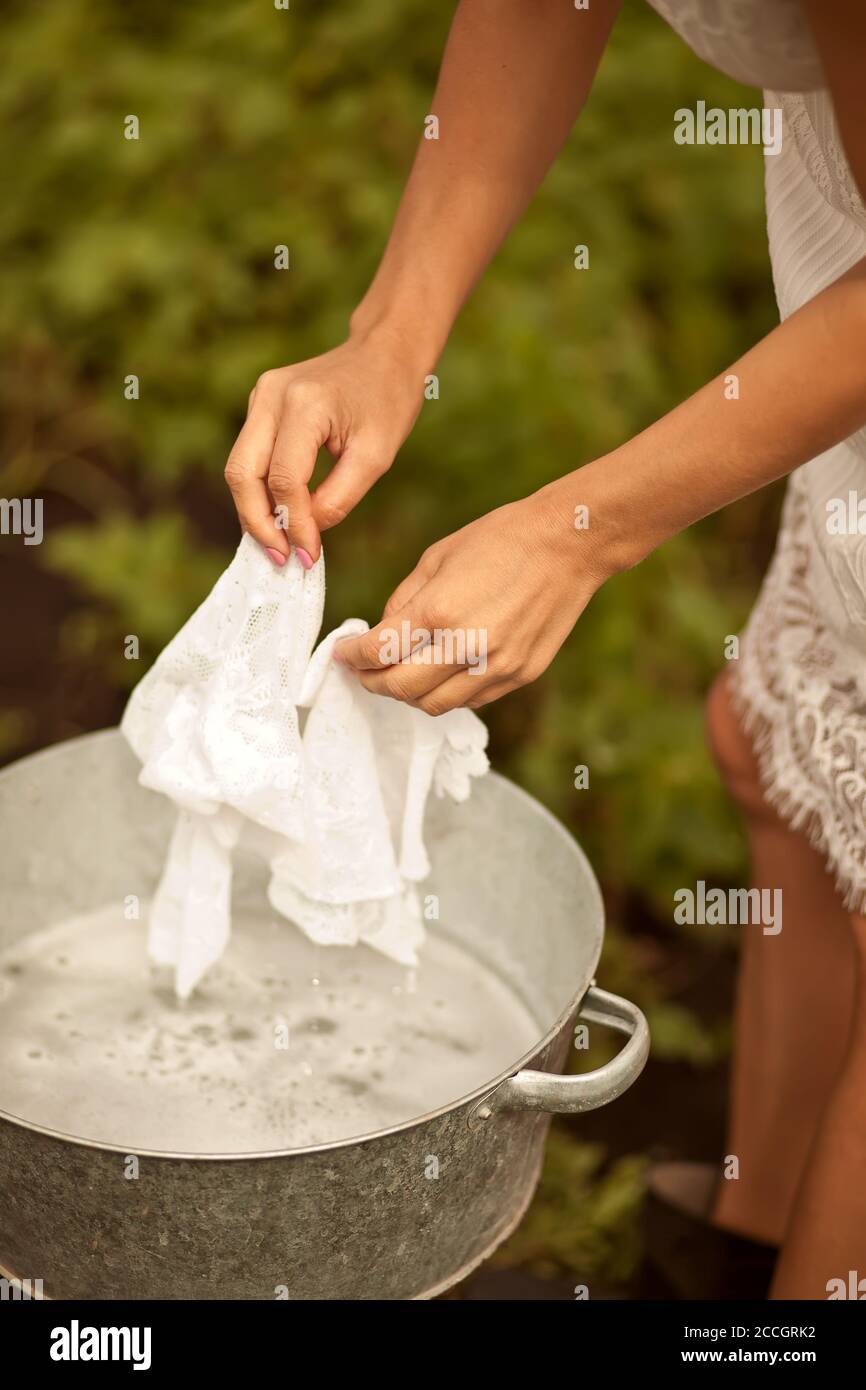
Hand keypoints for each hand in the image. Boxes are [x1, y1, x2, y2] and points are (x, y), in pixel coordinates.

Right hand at [224, 326, 425, 565]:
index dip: (294, 524)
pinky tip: (279, 517)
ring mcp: (260, 396)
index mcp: (305, 405)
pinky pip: (250, 456)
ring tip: (279, 545)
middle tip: (281, 558)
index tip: (308, 556)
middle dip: (257, 523)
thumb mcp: (376, 456)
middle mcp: (271, 397)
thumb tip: (306, 533)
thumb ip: (340, 498)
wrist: (383, 352)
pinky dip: (261, 490)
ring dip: (254, 511)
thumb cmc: (388, 400)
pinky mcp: (259, 404)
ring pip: (239, 467)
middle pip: (242, 473)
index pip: (285, 479)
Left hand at [333, 486, 605, 713]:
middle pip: (400, 688)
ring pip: (434, 705)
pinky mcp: (519, 675)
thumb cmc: (500, 539)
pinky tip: (439, 673)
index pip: (378, 651)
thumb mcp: (437, 557)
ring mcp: (496, 666)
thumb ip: (404, 601)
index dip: (351, 656)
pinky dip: (445, 692)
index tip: (342, 654)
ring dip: (408, 694)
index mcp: (438, 610)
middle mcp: (466, 645)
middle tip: (362, 672)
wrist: (569, 543)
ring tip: (399, 676)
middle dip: (372, 682)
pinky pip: (470, 700)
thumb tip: (382, 635)